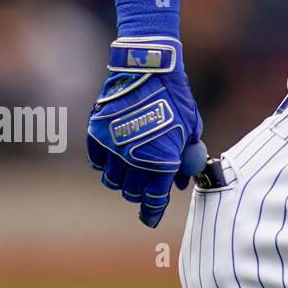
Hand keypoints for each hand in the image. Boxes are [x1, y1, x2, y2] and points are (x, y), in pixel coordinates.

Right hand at [86, 36, 204, 227]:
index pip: (154, 197)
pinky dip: (105, 165)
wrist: (149, 68)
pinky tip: (115, 157)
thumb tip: (180, 181)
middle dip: (140, 192)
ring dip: (122, 180)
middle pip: (132, 191)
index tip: (151, 219)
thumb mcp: (190, 128)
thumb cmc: (176, 97)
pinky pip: (97, 163)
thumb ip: (186, 156)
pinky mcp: (96, 135)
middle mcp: (134, 159)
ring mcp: (112, 148)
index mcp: (162, 160)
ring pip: (112, 180)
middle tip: (146, 186)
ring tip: (131, 169)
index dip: (152, 211)